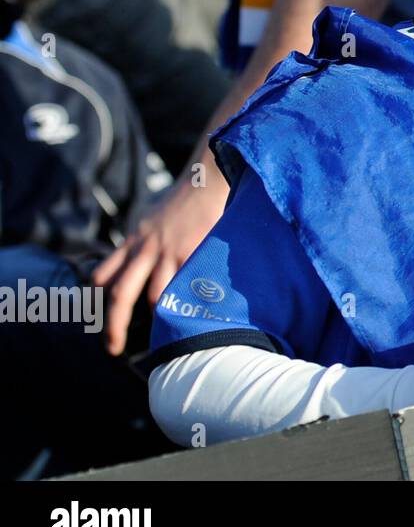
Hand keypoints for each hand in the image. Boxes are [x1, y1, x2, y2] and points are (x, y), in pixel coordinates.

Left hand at [93, 165, 229, 354]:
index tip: (98, 317)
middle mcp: (143, 248)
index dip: (96, 299)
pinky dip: (183, 304)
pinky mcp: (189, 252)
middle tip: (113, 348)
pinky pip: (182, 286)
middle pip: (119, 294)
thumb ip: (147, 242)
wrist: (204, 178)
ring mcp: (166, 252)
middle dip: (114, 325)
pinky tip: (188, 317)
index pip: (103, 274)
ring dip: (154, 319)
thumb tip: (148, 263)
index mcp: (133, 240)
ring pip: (150, 295)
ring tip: (162, 337)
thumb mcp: (154, 220)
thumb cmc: (185, 200)